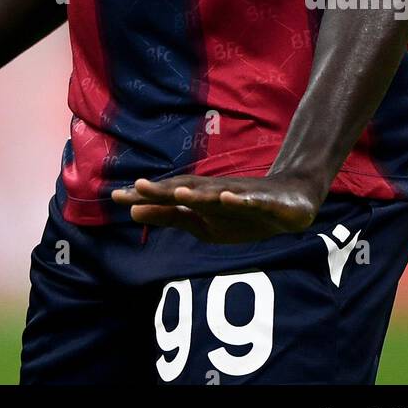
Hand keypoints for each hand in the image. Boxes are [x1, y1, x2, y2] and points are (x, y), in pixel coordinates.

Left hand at [110, 172, 321, 243]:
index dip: (145, 197)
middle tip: (138, 186)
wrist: (291, 200)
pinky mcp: (265, 201)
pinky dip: (239, 198)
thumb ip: (170, 216)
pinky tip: (227, 196)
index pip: (168, 198)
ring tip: (178, 193)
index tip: (116, 197)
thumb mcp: (203, 220)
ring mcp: (240, 195)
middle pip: (187, 190)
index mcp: (201, 200)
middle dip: (164, 190)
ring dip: (198, 193)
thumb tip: (133, 211)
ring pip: (216, 194)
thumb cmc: (241, 209)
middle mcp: (216, 193)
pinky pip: (250, 200)